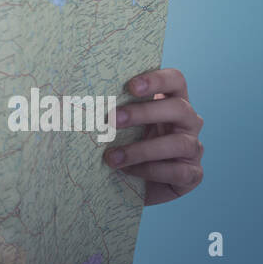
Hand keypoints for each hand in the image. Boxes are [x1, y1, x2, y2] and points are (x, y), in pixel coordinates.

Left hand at [103, 66, 202, 205]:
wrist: (135, 183)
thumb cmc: (125, 143)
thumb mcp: (120, 124)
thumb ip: (112, 108)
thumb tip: (68, 97)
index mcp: (172, 100)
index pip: (175, 80)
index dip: (156, 80)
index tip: (130, 86)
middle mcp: (188, 120)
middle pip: (178, 107)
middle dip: (143, 113)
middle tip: (113, 120)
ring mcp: (194, 147)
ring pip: (179, 143)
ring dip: (142, 149)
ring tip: (111, 157)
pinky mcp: (193, 173)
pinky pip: (178, 171)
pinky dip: (151, 171)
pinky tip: (129, 172)